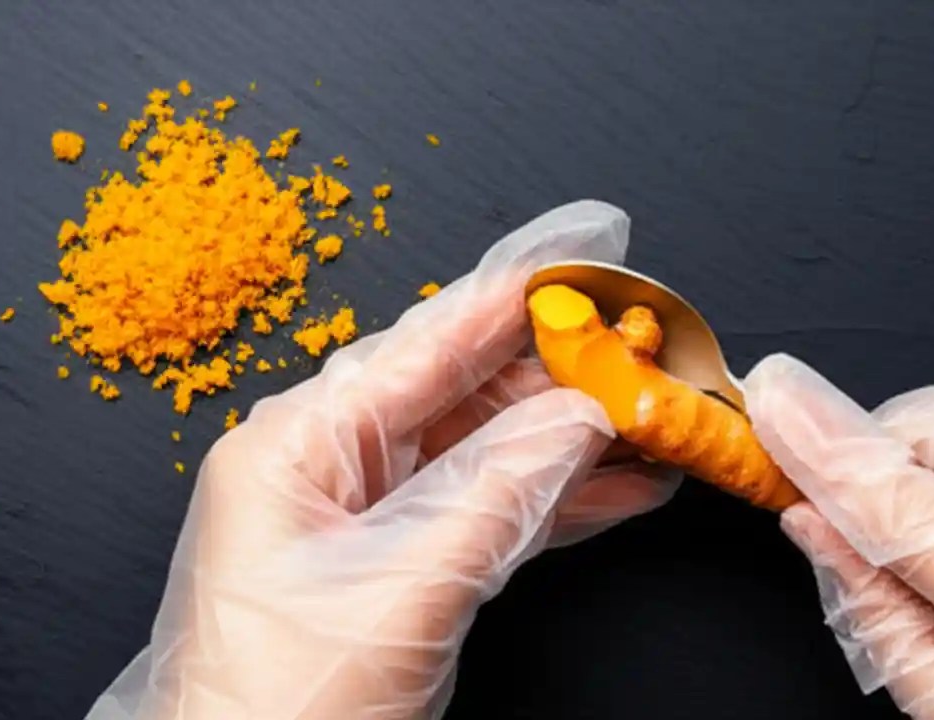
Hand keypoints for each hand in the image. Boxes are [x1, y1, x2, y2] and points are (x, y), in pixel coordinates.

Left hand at [87, 201, 677, 719]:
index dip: (515, 295)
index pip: (427, 344)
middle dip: (560, 375)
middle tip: (644, 351)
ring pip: (484, 452)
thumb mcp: (406, 588)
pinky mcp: (394, 564)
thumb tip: (584, 415)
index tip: (584, 253)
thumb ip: (502, 491)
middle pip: (463, 392)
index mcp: (298, 445)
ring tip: (653, 420)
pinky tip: (618, 489)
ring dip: (569, 442)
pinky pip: (484, 509)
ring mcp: (361, 515)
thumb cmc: (280, 709)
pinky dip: (551, 501)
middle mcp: (326, 464)